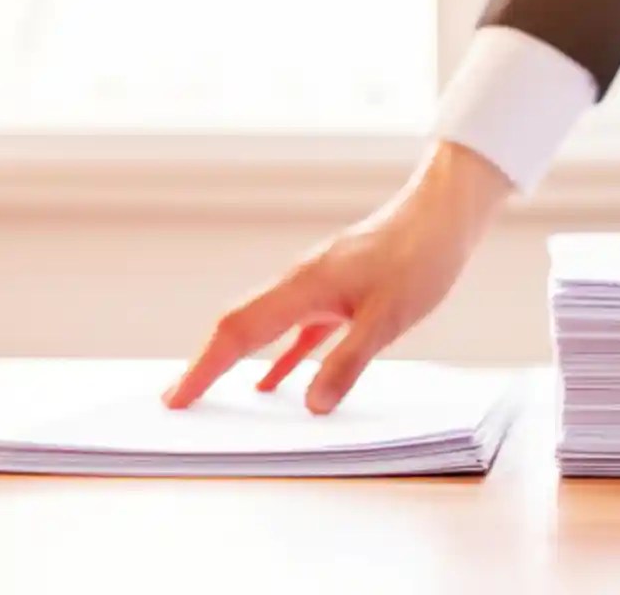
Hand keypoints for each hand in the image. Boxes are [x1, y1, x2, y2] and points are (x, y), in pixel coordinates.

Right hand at [162, 141, 512, 412]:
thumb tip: (312, 405)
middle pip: (238, 326)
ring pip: (264, 327)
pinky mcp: (338, 293)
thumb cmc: (421, 256)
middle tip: (176, 401)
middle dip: (205, 364)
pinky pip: (295, 330)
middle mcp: (300, 283)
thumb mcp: (388, 317)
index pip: (237, 330)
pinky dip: (278, 356)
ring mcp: (317, 287)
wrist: (444, 214)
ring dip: (237, 360)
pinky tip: (274, 382)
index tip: (175, 398)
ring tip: (214, 396)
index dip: (203, 367)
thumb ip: (348, 361)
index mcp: (302, 286)